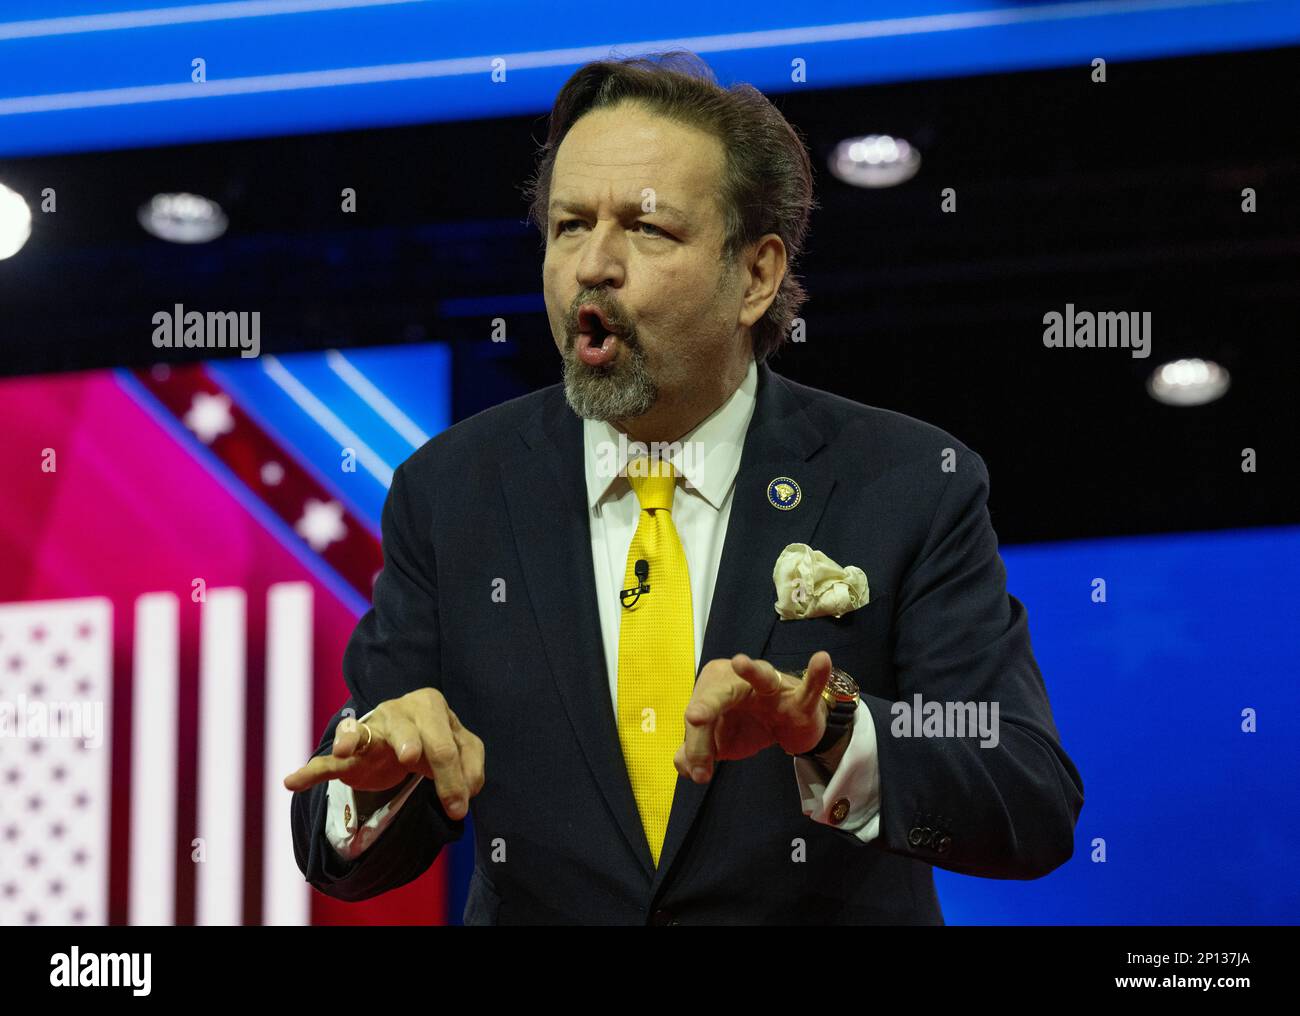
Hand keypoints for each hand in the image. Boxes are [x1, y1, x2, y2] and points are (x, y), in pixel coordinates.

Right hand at [282, 688, 484, 819]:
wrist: (402, 741)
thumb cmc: (435, 740)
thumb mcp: (463, 750)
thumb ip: (471, 768)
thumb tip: (468, 793)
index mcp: (430, 706)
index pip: (445, 746)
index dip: (452, 779)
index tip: (458, 809)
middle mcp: (398, 711)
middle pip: (412, 737)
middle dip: (414, 750)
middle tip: (412, 759)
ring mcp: (370, 729)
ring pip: (365, 735)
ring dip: (354, 740)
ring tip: (346, 751)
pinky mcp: (348, 754)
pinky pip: (327, 762)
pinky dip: (310, 772)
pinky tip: (292, 781)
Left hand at [674, 649, 832, 783]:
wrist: (791, 729)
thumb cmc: (748, 727)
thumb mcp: (721, 745)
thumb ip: (699, 753)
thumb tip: (682, 765)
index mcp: (714, 688)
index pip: (697, 714)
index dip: (696, 744)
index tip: (698, 774)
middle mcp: (739, 680)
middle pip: (719, 696)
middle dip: (706, 707)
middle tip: (693, 718)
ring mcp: (772, 687)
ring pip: (760, 678)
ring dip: (750, 671)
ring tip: (739, 662)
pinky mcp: (800, 699)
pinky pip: (809, 687)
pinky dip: (816, 676)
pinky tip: (821, 660)